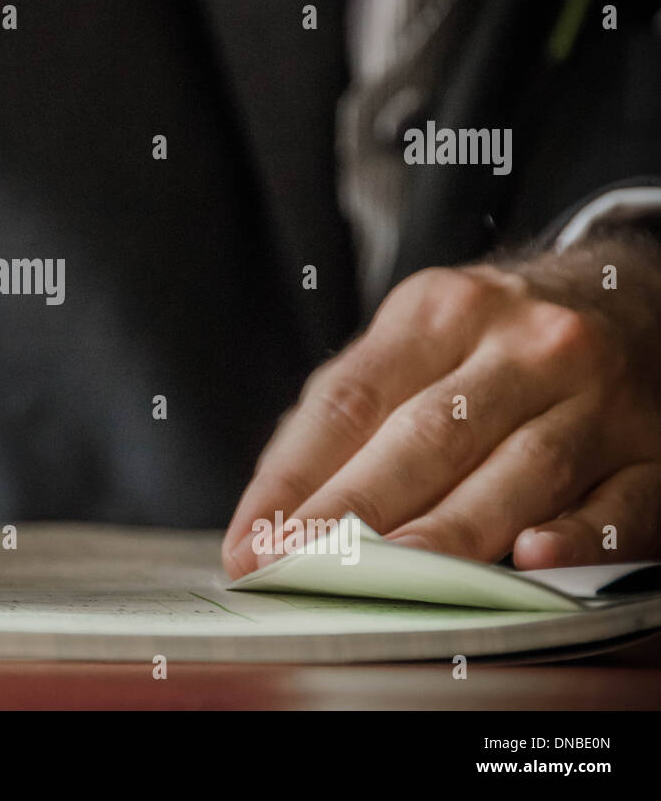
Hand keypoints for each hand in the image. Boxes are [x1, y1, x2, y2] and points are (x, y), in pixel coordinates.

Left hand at [223, 233, 660, 576]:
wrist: (629, 292)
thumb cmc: (495, 336)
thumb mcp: (420, 332)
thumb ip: (352, 405)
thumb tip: (270, 506)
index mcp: (440, 311)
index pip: (350, 400)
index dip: (292, 477)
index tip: (251, 540)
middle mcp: (521, 344)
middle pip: (427, 436)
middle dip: (354, 511)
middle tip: (299, 566)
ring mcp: (597, 396)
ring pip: (519, 471)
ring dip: (448, 532)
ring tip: (386, 579)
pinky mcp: (655, 449)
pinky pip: (620, 500)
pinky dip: (577, 534)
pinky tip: (531, 558)